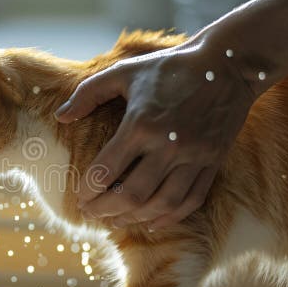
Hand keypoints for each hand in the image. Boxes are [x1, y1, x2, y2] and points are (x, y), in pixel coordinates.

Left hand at [55, 38, 256, 229]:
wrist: (228, 65)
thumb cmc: (169, 68)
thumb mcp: (123, 72)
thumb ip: (87, 94)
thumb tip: (60, 117)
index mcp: (140, 124)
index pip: (106, 171)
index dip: (88, 190)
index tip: (80, 196)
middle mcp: (168, 146)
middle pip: (132, 196)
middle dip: (105, 210)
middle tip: (91, 212)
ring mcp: (194, 158)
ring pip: (162, 204)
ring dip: (135, 218)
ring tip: (116, 220)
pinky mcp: (212, 163)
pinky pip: (191, 201)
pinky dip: (169, 217)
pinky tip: (151, 221)